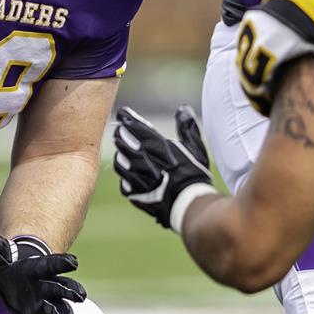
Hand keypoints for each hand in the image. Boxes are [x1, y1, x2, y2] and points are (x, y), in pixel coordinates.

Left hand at [0, 227, 84, 313]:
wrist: (15, 281)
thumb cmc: (10, 266)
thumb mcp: (0, 256)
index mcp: (38, 269)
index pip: (51, 264)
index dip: (62, 263)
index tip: (73, 263)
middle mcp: (46, 286)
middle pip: (61, 288)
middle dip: (70, 292)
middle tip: (80, 296)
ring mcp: (45, 303)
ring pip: (58, 309)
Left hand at [113, 106, 216, 231]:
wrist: (191, 204)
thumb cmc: (195, 174)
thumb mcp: (195, 149)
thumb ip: (187, 128)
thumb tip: (183, 109)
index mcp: (159, 148)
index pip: (138, 128)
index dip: (128, 119)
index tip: (122, 113)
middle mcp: (145, 161)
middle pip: (125, 143)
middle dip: (120, 135)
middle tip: (118, 130)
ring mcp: (138, 178)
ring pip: (121, 163)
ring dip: (120, 155)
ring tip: (121, 150)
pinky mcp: (136, 194)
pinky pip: (124, 183)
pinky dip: (125, 177)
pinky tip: (127, 173)